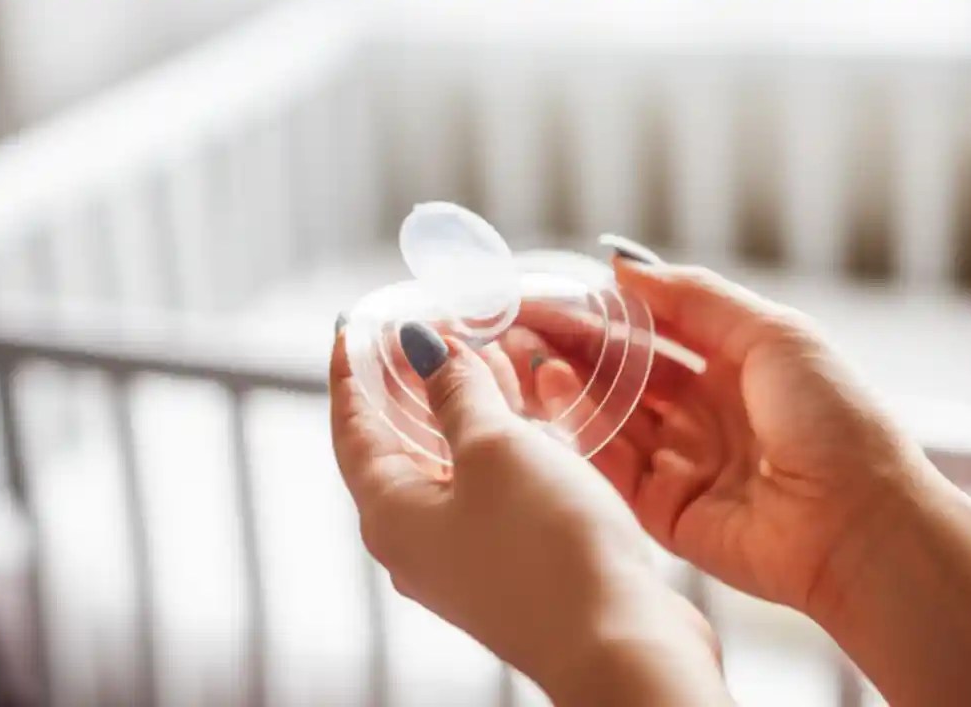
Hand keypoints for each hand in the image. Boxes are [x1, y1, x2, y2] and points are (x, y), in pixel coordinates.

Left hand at [329, 322, 728, 704]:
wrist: (618, 644)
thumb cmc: (547, 549)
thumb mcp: (495, 450)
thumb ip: (457, 394)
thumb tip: (423, 348)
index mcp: (390, 514)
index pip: (352, 429)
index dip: (353, 374)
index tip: (355, 327)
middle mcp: (417, 542)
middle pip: (398, 448)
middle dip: (412, 386)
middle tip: (428, 331)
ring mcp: (465, 560)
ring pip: (450, 469)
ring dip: (463, 412)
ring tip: (484, 357)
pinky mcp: (511, 568)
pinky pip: (490, 493)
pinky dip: (499, 448)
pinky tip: (528, 419)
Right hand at [516, 248, 926, 617]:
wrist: (861, 523)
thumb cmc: (836, 420)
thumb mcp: (775, 334)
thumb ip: (696, 297)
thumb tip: (621, 266)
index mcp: (737, 366)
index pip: (654, 331)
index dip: (603, 311)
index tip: (549, 293)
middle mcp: (707, 413)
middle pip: (624, 373)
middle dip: (573, 347)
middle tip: (518, 323)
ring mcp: (686, 463)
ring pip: (612, 417)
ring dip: (569, 384)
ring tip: (528, 354)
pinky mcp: (667, 512)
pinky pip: (614, 467)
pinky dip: (582, 432)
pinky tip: (554, 395)